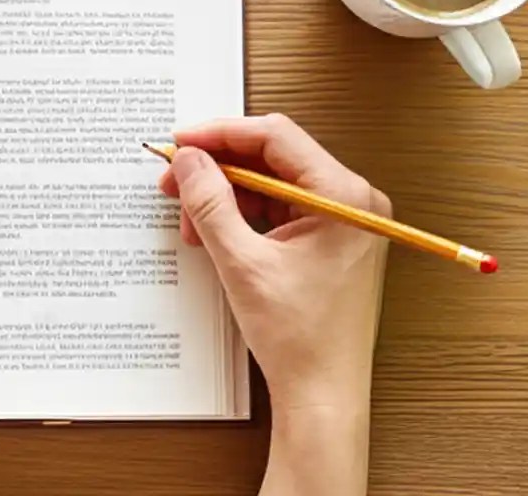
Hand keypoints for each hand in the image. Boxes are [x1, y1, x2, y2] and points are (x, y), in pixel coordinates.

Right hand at [159, 114, 388, 495]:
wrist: (322, 393)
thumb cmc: (302, 338)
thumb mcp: (243, 262)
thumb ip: (211, 203)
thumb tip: (190, 162)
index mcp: (345, 197)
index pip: (276, 138)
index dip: (221, 134)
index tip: (183, 142)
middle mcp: (351, 202)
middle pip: (272, 158)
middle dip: (218, 168)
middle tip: (177, 177)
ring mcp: (340, 221)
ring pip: (270, 184)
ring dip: (225, 195)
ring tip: (190, 217)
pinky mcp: (326, 240)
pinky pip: (277, 209)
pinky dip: (241, 216)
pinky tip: (212, 232)